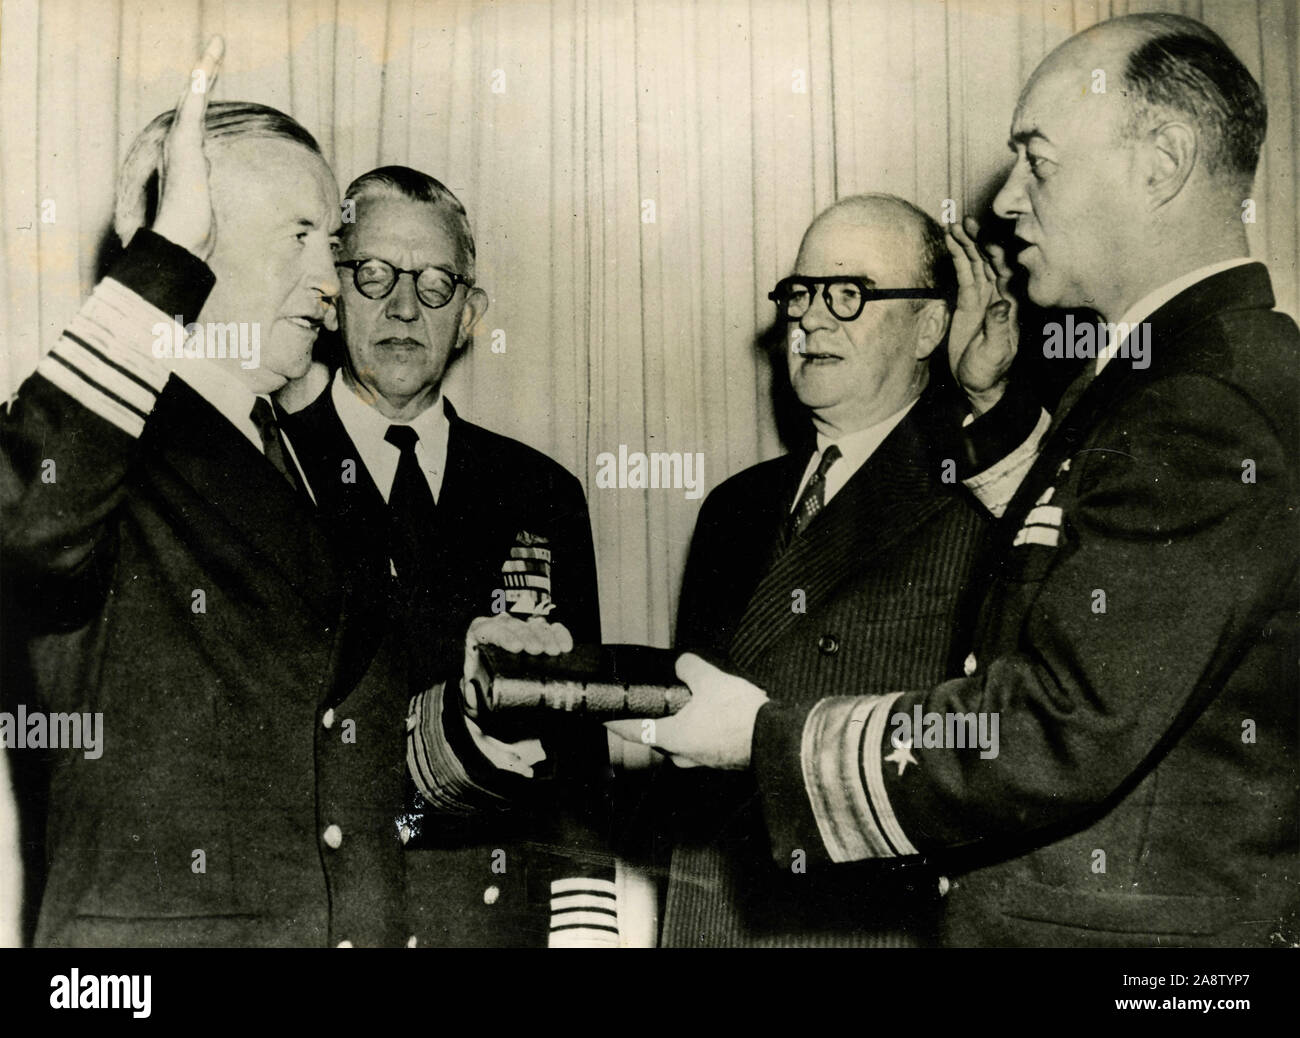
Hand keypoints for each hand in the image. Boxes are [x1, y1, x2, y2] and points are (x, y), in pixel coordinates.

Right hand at [151, 36, 223, 259]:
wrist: (179, 242)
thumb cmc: (191, 233)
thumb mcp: (203, 206)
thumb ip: (203, 190)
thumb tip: (206, 182)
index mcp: (184, 156)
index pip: (195, 118)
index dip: (201, 96)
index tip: (210, 76)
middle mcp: (178, 145)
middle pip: (193, 100)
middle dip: (204, 74)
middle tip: (216, 49)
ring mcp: (180, 143)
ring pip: (194, 97)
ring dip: (205, 70)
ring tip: (217, 47)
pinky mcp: (185, 145)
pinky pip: (194, 108)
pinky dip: (200, 86)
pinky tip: (208, 66)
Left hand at [460, 614, 573, 718]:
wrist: (495, 687)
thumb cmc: (482, 686)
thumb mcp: (471, 692)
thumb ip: (468, 694)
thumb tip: (470, 689)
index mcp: (480, 637)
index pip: (489, 629)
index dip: (503, 635)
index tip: (516, 647)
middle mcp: (501, 629)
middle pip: (514, 625)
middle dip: (528, 635)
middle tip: (539, 650)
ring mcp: (522, 630)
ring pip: (533, 625)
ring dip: (546, 635)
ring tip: (554, 651)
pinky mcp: (539, 634)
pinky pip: (551, 628)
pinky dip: (559, 634)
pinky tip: (566, 645)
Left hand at [605, 653, 768, 769]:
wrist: (776, 739)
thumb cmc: (740, 714)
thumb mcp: (710, 679)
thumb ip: (689, 668)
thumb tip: (683, 663)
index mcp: (673, 737)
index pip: (633, 732)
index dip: (615, 723)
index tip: (604, 719)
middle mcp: (683, 755)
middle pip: (656, 738)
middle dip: (652, 721)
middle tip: (650, 703)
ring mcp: (702, 761)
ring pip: (679, 744)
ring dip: (677, 727)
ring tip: (684, 706)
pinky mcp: (720, 761)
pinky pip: (699, 746)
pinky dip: (698, 732)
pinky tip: (709, 717)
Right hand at [945, 215, 1018, 414]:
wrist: (977, 382)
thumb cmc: (990, 370)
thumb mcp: (995, 352)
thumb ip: (998, 327)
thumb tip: (1000, 305)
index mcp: (1010, 304)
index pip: (1005, 272)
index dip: (995, 253)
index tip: (984, 239)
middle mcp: (998, 295)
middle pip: (989, 261)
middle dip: (978, 240)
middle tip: (964, 223)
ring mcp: (982, 296)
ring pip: (975, 264)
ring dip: (966, 244)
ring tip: (953, 226)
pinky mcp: (967, 301)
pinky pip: (964, 274)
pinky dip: (958, 258)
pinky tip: (950, 243)